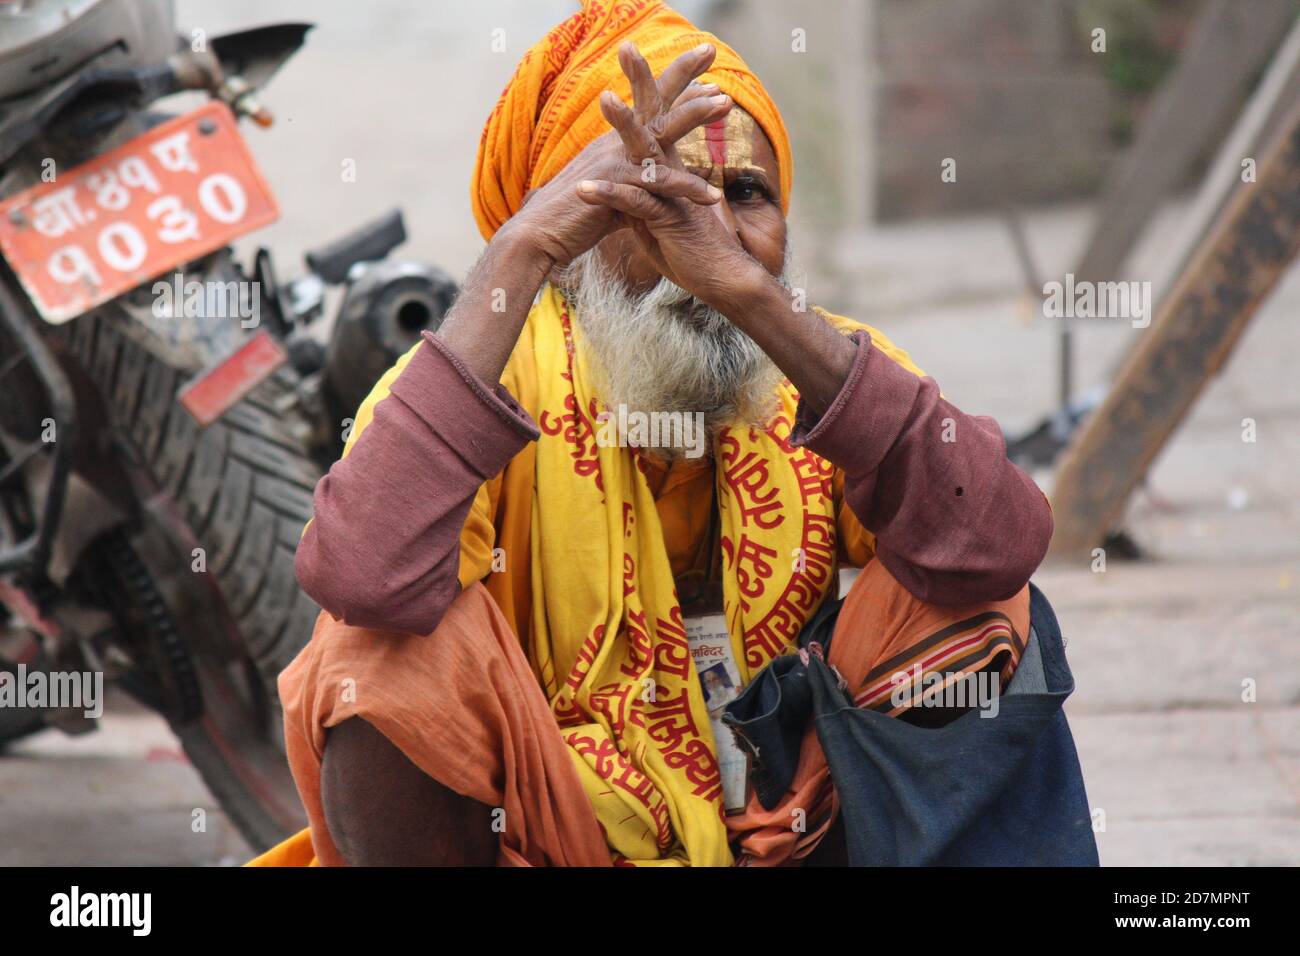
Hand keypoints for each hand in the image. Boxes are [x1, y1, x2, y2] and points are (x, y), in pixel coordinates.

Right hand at [507, 43, 732, 271]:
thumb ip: (630, 190)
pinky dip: (685, 188)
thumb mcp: (608, 197)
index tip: (705, 79)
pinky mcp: (615, 184)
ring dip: (692, 114)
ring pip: (658, 130)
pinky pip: (656, 183)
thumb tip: (647, 197)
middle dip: (681, 73)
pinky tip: (712, 196)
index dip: (674, 90)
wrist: (539, 235)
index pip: (648, 109)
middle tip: (709, 48)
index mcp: (615, 143)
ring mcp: (615, 160)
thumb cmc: (572, 218)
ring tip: (725, 102)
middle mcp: (615, 143)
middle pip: (652, 100)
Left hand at [575, 43, 764, 312]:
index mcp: (669, 169)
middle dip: (642, 82)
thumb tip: (625, 192)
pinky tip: (584, 188)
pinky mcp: (668, 219)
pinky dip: (608, 195)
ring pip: (645, 153)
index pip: (654, 120)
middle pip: (656, 119)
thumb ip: (641, 202)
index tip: (631, 54)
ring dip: (624, 126)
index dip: (644, 88)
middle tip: (628, 47)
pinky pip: (635, 202)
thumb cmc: (691, 253)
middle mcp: (672, 173)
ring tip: (604, 98)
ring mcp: (671, 193)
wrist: (722, 280)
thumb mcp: (659, 223)